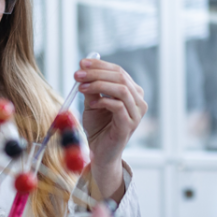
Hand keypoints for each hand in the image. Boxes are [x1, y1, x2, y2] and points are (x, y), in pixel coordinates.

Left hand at [75, 58, 147, 199]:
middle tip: (78, 74)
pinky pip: (118, 106)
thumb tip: (84, 68)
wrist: (100, 153)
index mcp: (132, 92)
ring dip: (98, 85)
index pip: (118, 71)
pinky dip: (103, 102)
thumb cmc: (98, 128)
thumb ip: (92, 88)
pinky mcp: (129, 125)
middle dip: (96, 73)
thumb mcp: (92, 103)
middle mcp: (139, 101)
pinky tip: (91, 105)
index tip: (81, 63)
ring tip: (81, 87)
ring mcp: (136, 113)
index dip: (99, 65)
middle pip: (120, 77)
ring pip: (121, 89)